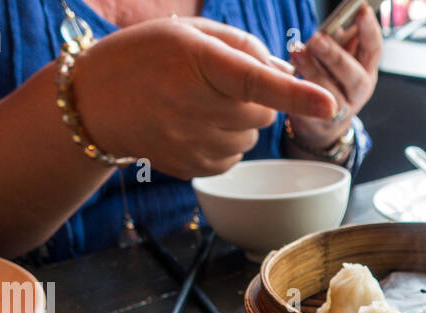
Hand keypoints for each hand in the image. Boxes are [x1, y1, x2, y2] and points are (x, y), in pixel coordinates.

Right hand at [70, 17, 336, 179]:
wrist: (95, 102)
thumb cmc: (147, 57)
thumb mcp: (191, 32)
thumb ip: (245, 47)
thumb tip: (288, 75)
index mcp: (201, 63)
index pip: (256, 81)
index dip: (297, 95)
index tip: (329, 103)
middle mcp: (198, 107)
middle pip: (265, 113)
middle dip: (255, 99)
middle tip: (216, 85)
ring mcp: (195, 143)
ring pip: (252, 137)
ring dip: (239, 122)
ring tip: (198, 105)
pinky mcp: (195, 168)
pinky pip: (234, 157)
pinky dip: (225, 142)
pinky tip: (193, 126)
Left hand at [287, 4, 381, 156]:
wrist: (321, 124)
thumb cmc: (329, 81)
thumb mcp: (337, 59)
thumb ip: (337, 41)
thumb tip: (336, 21)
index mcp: (366, 70)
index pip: (374, 49)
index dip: (369, 29)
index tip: (362, 10)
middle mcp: (358, 92)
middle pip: (354, 76)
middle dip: (335, 56)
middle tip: (316, 38)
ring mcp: (341, 111)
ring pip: (330, 94)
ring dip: (313, 72)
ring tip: (296, 52)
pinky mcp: (319, 123)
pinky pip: (308, 108)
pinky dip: (296, 90)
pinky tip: (284, 74)